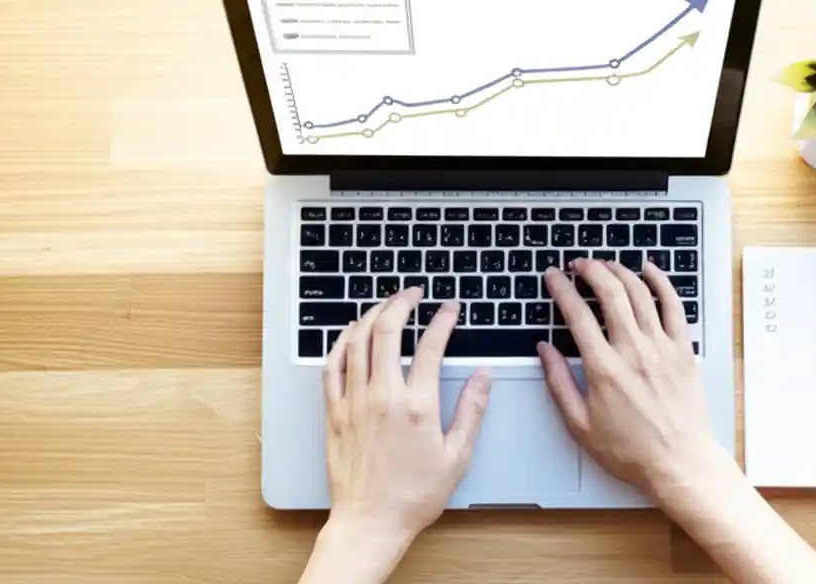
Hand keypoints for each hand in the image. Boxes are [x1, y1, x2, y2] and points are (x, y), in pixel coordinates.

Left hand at [303, 288, 491, 583]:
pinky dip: (341, 343)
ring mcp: (354, 402)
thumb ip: (472, 410)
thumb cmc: (414, 495)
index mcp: (417, 406)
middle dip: (401, 302)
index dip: (443, 320)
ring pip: (356, 341)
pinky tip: (350, 334)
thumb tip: (484, 377)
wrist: (370, 522)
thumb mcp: (457, 455)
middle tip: (413, 293)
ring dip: (371, 315)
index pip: (431, 345)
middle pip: (386, 330)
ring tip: (385, 305)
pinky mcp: (334, 413)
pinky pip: (331, 366)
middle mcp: (383, 397)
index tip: (450, 310)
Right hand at [538, 259, 728, 503]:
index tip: (553, 278)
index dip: (561, 289)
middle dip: (590, 270)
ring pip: (640, 293)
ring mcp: (662, 348)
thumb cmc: (631, 450)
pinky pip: (674, 306)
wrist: (679, 463)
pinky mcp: (683, 350)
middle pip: (610, 293)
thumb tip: (544, 351)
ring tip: (605, 264)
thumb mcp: (580, 425)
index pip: (577, 314)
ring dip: (620, 272)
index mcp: (604, 369)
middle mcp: (633, 351)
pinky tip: (650, 270)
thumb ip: (558, 383)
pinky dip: (661, 283)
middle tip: (578, 265)